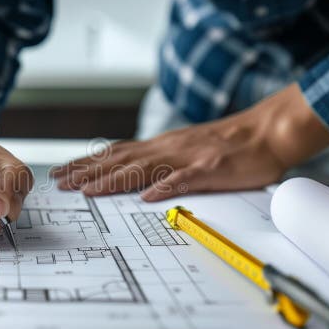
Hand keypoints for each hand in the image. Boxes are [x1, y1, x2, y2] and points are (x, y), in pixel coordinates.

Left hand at [51, 83, 328, 201]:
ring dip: (113, 179)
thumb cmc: (231, 144)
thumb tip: (138, 179)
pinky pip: (184, 179)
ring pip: (143, 168)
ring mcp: (188, 158)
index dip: (87, 164)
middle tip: (59, 183)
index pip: (116, 154)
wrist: (268, 131)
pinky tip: (147, 197)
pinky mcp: (210, 168)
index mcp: (163, 146)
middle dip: (87, 172)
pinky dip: (164, 187)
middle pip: (120, 160)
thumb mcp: (189, 149)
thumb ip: (164, 161)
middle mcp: (168, 148)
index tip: (62, 173)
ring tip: (88, 191)